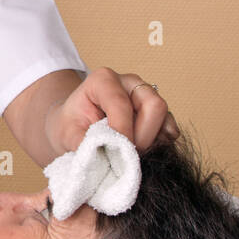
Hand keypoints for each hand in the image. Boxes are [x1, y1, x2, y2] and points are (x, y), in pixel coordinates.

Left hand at [44, 66, 179, 157]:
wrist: (75, 126)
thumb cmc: (70, 126)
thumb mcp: (67, 135)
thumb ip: (85, 144)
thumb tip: (105, 158)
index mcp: (104, 80)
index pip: (121, 104)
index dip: (121, 132)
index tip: (114, 153)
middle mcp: (130, 83)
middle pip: (154, 106)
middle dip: (143, 136)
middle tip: (125, 154)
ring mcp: (147, 97)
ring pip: (166, 119)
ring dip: (152, 142)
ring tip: (129, 154)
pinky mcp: (158, 114)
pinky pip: (170, 130)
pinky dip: (160, 144)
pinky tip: (141, 151)